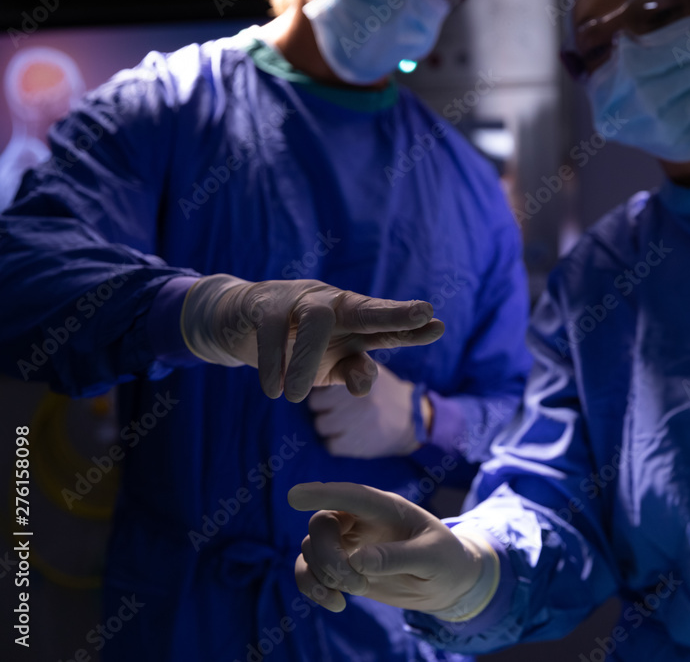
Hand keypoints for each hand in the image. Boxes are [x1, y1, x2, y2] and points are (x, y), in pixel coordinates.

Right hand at [180, 276, 444, 401]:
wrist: (241, 322)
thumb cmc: (296, 345)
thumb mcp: (329, 365)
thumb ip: (352, 371)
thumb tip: (365, 386)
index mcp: (353, 321)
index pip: (387, 327)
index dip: (411, 327)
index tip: (439, 325)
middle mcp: (334, 305)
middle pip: (366, 309)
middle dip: (394, 313)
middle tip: (421, 315)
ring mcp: (301, 301)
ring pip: (316, 322)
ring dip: (305, 361)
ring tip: (296, 397)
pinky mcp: (266, 305)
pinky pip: (272, 332)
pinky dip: (272, 363)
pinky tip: (273, 390)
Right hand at [288, 482, 489, 614]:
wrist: (446, 583)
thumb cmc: (445, 560)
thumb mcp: (432, 557)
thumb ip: (398, 556)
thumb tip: (357, 561)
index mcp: (386, 507)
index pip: (351, 495)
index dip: (323, 494)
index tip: (294, 498)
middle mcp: (361, 520)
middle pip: (322, 525)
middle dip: (328, 556)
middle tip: (356, 584)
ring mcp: (348, 543)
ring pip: (310, 548)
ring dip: (324, 575)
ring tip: (354, 592)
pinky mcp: (341, 567)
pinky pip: (309, 571)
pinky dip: (312, 588)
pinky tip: (336, 604)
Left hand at [308, 367, 428, 457]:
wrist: (413, 421)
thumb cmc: (385, 394)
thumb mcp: (371, 371)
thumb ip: (346, 367)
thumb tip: (314, 369)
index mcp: (357, 376)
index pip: (321, 382)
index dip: (325, 389)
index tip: (334, 393)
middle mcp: (354, 396)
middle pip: (315, 404)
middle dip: (324, 407)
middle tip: (340, 408)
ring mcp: (354, 421)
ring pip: (320, 425)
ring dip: (330, 425)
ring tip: (347, 422)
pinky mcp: (355, 444)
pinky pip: (330, 445)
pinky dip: (338, 443)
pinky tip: (352, 436)